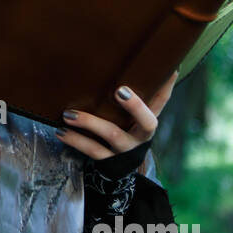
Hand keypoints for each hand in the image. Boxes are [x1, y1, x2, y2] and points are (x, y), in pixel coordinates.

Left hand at [55, 71, 177, 160]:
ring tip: (68, 114)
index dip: (167, 86)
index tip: (171, 69)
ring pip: (111, 134)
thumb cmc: (123, 133)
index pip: (162, 101)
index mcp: (148, 121)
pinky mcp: (109, 161)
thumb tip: (122, 61)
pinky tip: (61, 131)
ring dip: (89, 122)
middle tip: (119, 90)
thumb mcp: (131, 119)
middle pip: (147, 121)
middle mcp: (141, 136)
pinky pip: (92, 150)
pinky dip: (75, 140)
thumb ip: (129, 99)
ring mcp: (126, 149)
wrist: (120, 171)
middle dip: (135, 105)